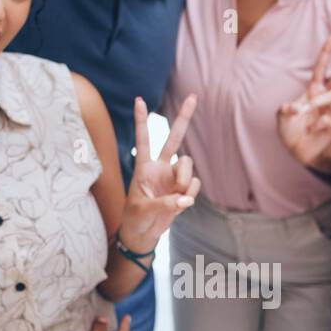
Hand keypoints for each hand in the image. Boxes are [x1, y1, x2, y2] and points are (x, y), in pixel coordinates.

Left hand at [119, 94, 201, 252]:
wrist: (143, 234)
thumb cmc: (135, 219)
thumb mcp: (143, 211)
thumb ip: (164, 204)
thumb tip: (185, 200)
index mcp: (143, 167)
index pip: (143, 139)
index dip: (141, 120)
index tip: (138, 99)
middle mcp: (160, 167)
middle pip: (173, 138)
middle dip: (184, 118)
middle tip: (194, 96)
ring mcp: (173, 177)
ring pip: (188, 164)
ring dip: (185, 179)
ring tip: (178, 196)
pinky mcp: (184, 189)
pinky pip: (194, 183)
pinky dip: (190, 193)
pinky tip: (182, 203)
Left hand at [277, 34, 330, 167]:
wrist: (298, 149)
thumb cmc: (290, 129)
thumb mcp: (281, 117)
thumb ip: (285, 110)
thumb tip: (295, 107)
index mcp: (312, 90)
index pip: (321, 67)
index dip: (327, 51)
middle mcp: (324, 97)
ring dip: (319, 101)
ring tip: (306, 113)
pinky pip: (328, 118)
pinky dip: (316, 124)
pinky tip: (313, 130)